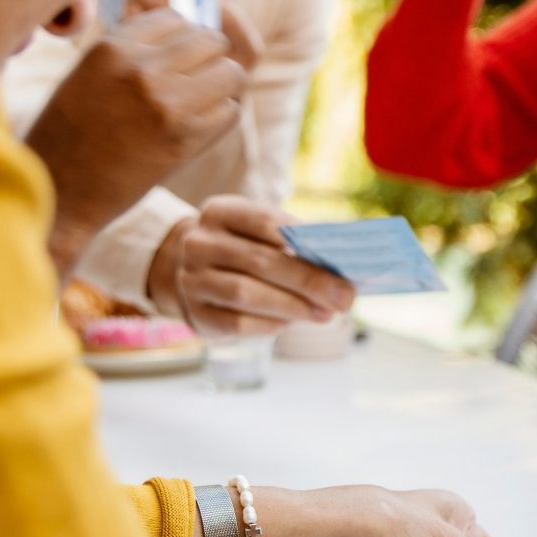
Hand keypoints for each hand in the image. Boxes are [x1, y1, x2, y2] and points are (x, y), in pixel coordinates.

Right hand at [27, 4, 244, 274]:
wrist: (60, 193)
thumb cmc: (70, 133)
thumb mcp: (89, 73)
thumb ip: (134, 49)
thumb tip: (185, 29)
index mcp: (112, 47)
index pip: (175, 19)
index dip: (180, 40)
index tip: (173, 61)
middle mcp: (141, 69)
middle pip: (211, 40)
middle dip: (208, 59)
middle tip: (194, 82)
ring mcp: (166, 103)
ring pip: (230, 72)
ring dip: (222, 88)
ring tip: (200, 104)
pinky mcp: (185, 139)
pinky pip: (231, 111)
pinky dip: (221, 118)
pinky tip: (197, 128)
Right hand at [147, 197, 353, 335]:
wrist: (193, 272)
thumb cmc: (244, 249)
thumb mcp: (259, 234)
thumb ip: (292, 244)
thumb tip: (338, 271)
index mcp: (220, 212)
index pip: (263, 221)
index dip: (300, 238)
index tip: (336, 257)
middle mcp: (199, 243)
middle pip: (260, 261)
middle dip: (308, 280)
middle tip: (344, 297)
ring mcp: (192, 279)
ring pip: (246, 294)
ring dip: (293, 306)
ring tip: (325, 314)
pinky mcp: (197, 313)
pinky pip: (237, 323)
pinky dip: (271, 324)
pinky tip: (293, 322)